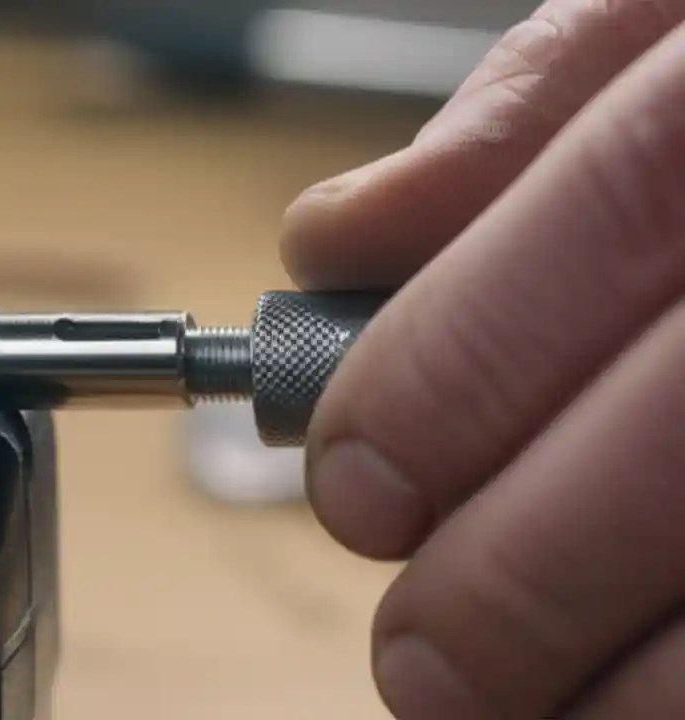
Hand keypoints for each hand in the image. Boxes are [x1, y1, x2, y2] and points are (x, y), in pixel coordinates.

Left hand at [283, 2, 684, 716]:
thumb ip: (534, 111)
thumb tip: (342, 238)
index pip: (604, 215)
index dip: (453, 371)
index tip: (353, 488)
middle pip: (684, 445)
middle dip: (514, 583)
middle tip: (426, 659)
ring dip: (626, 694)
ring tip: (528, 704)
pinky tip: (641, 702)